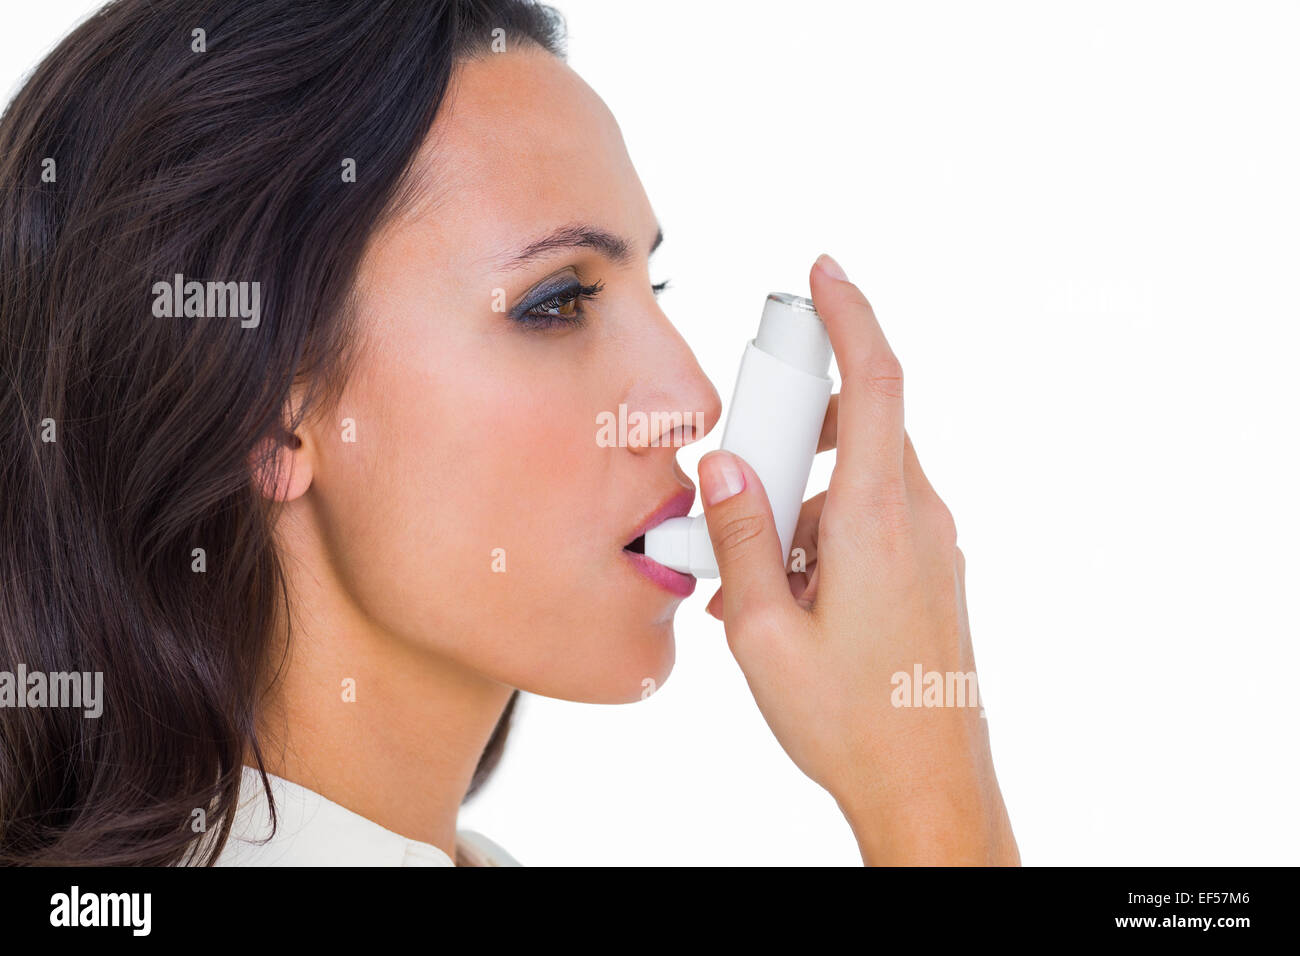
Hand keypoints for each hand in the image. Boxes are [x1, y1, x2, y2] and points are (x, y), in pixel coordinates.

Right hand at [696, 254, 1017, 864]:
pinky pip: (870, 526)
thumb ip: (742, 537)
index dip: (852, 315)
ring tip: (749, 583)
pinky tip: (782, 600)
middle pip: (856, 431)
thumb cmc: (848, 719)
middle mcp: (917, 520)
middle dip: (793, 439)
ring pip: (855, 485)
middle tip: (742, 485)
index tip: (826, 272)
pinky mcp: (931, 573)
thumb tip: (726, 464)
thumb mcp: (764, 631)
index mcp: (879, 522)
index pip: (877, 382)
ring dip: (797, 510)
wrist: (929, 788)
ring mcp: (932, 547)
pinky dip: (821, 540)